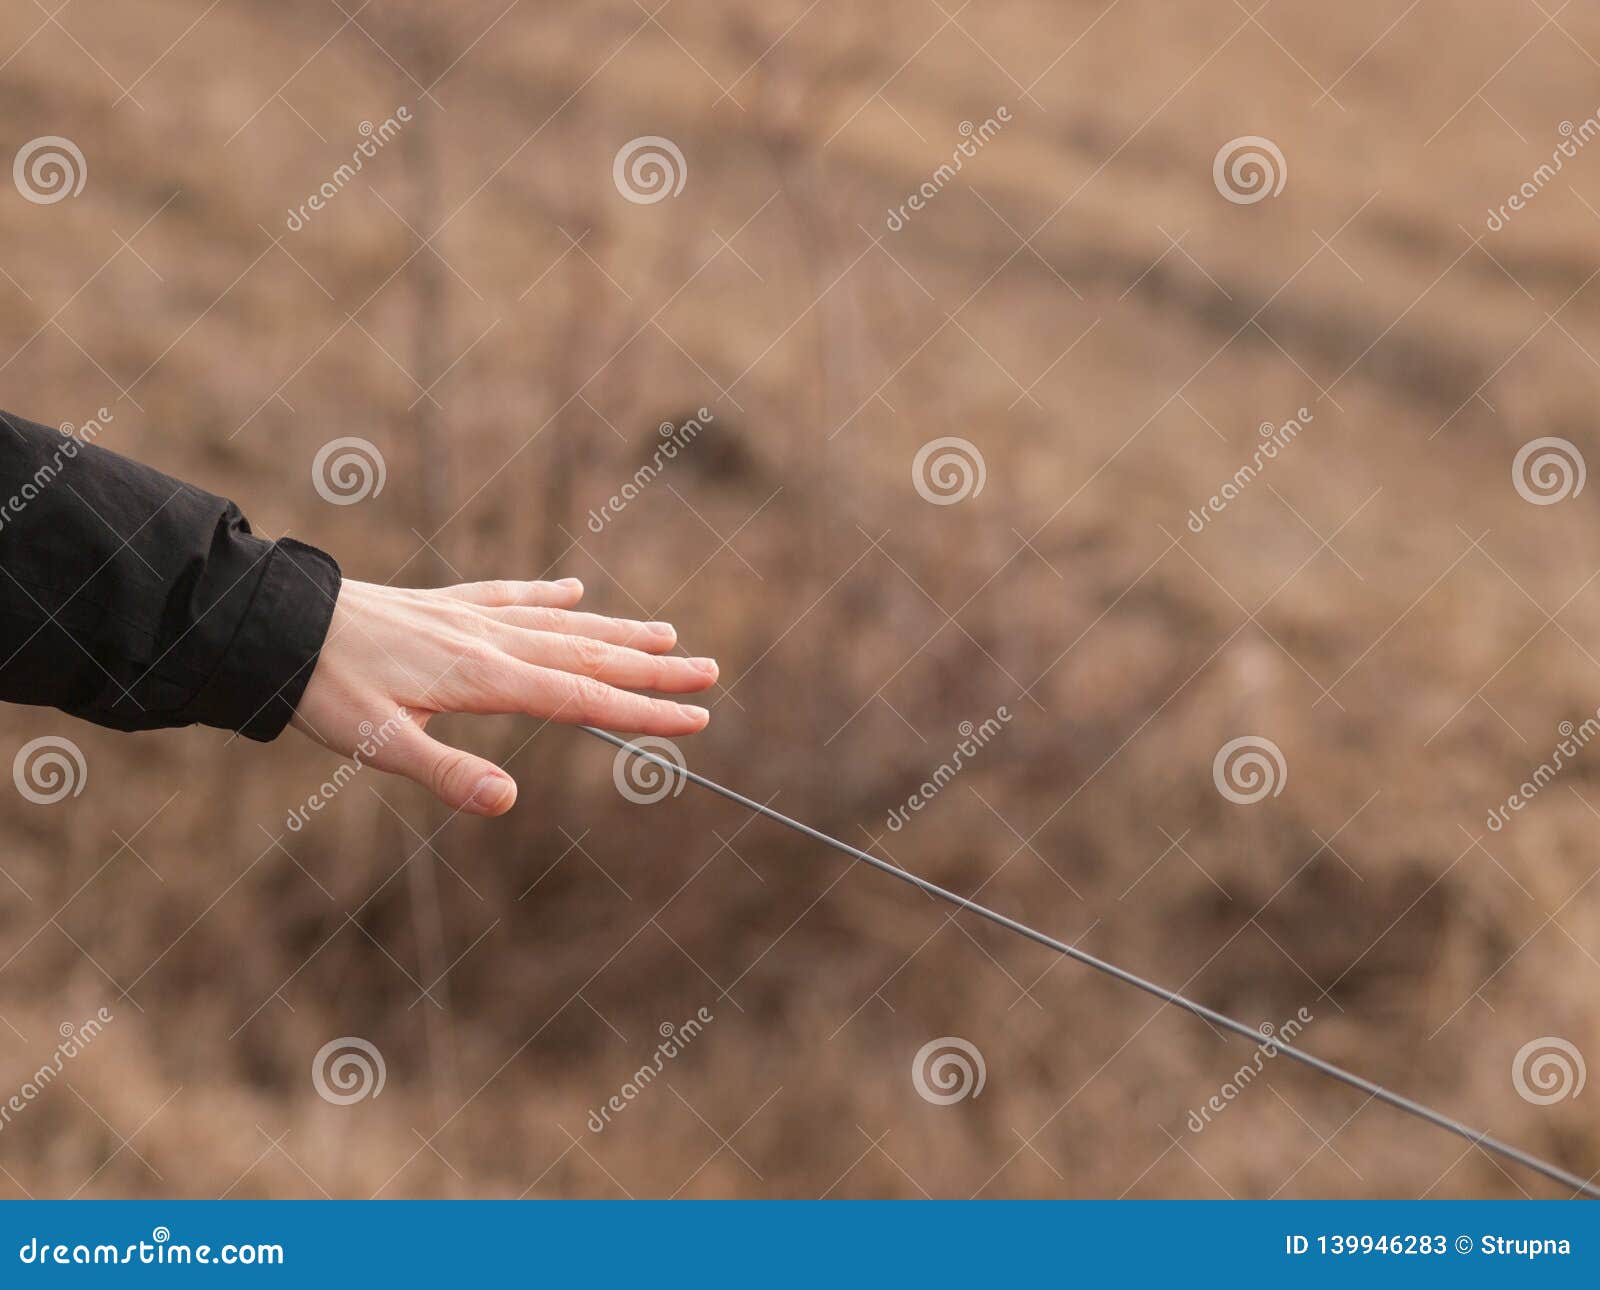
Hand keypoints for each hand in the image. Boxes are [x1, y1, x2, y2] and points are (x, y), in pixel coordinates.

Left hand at [289, 578, 715, 815]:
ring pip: (562, 624)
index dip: (643, 713)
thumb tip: (508, 802)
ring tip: (667, 634)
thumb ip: (447, 775)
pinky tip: (573, 590)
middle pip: (589, 656)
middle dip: (652, 669)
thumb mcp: (379, 745)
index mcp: (486, 678)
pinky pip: (512, 596)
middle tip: (708, 673)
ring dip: (617, 632)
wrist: (278, 623)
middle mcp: (491, 641)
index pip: (583, 699)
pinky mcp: (446, 606)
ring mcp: (471, 618)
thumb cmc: (326, 689)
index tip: (695, 720)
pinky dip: (549, 595)